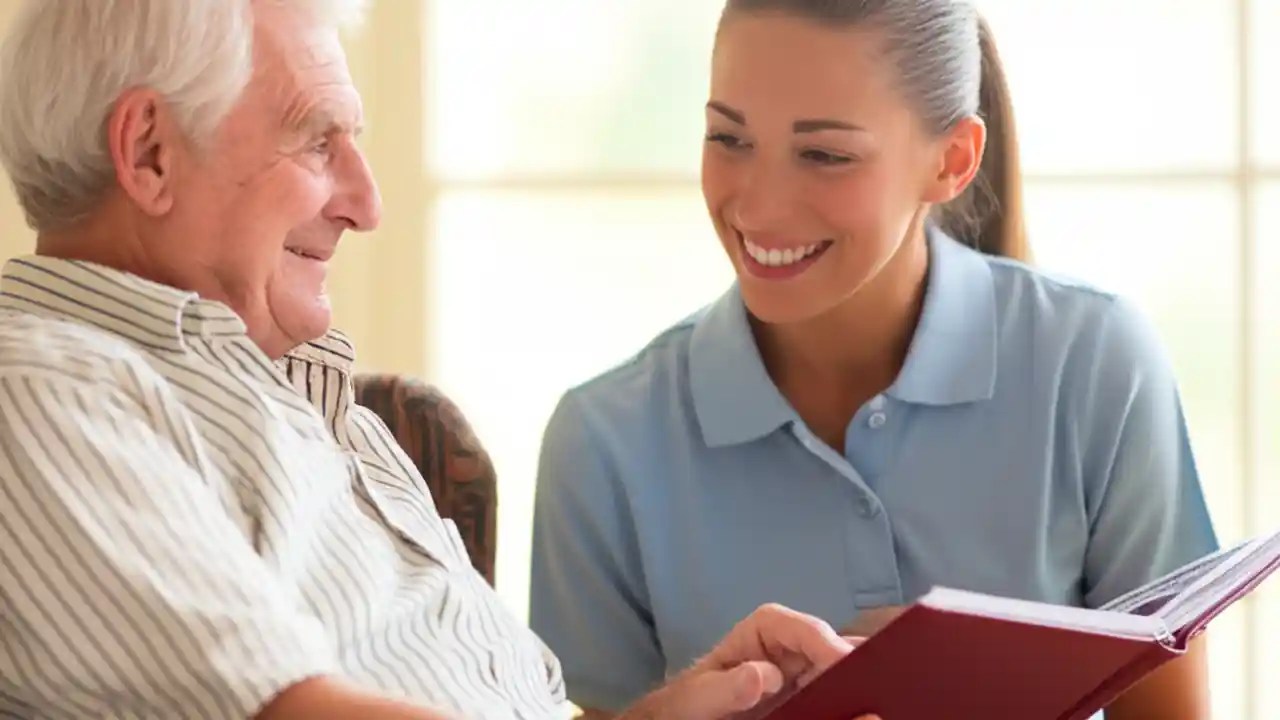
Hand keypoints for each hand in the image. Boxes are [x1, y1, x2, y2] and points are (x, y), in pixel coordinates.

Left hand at [618, 604, 862, 719]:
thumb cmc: (685, 705)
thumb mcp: (698, 698)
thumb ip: (726, 688)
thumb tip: (764, 674)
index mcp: (766, 631)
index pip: (803, 630)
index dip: (828, 644)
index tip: (846, 664)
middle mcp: (793, 650)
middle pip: (834, 652)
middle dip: (856, 666)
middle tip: (877, 690)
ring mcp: (806, 679)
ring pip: (843, 678)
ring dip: (859, 690)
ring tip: (875, 706)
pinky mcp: (810, 704)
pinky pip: (837, 703)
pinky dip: (850, 708)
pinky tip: (864, 714)